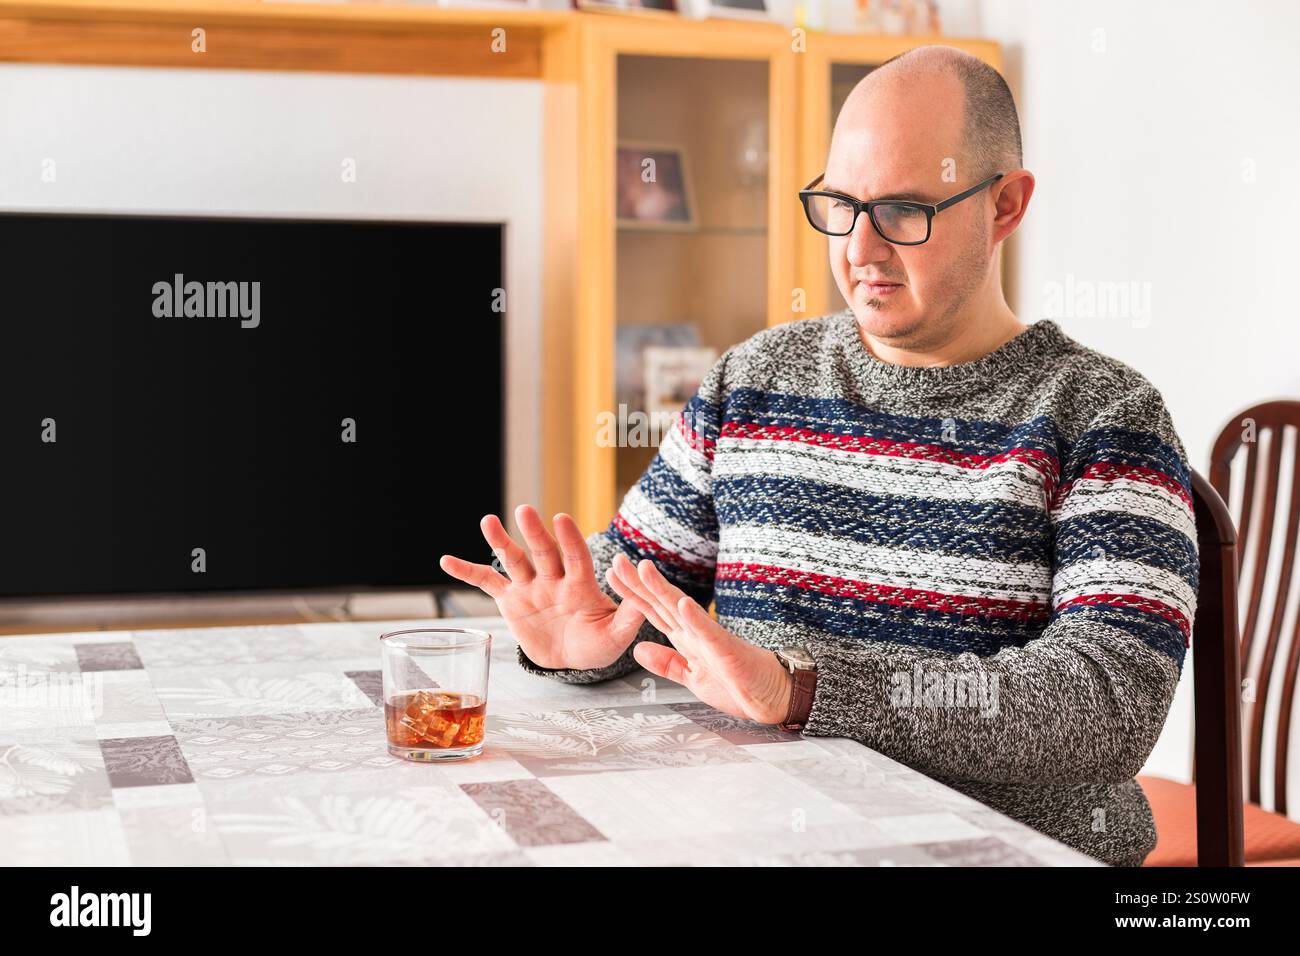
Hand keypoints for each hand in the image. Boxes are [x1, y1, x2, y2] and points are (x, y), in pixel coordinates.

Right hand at [438, 505, 646, 670]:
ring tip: (488, 521)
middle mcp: (553, 579)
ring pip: (513, 559)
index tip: (562, 519)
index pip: (576, 558)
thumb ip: (628, 615)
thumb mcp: (616, 635)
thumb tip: (641, 593)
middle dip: (535, 533)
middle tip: (525, 510)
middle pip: (543, 552)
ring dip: (501, 541)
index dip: (569, 539)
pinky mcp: (510, 599)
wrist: (570, 659)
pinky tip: (447, 560)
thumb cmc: (596, 644)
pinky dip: (468, 572)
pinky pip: (487, 582)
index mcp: (580, 585)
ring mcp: (529, 587)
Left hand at [605, 553, 794, 724]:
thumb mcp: (692, 678)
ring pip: (680, 610)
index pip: (653, 611)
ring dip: (661, 589)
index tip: (611, 573)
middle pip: (661, 603)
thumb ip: (667, 663)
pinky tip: (682, 602)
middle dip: (638, 582)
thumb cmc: (737, 685)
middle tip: (617, 559)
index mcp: (684, 639)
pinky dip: (695, 618)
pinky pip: (709, 633)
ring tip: (644, 568)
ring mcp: (709, 639)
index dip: (631, 593)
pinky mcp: (726, 650)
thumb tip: (638, 648)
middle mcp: (694, 632)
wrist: (771, 696)